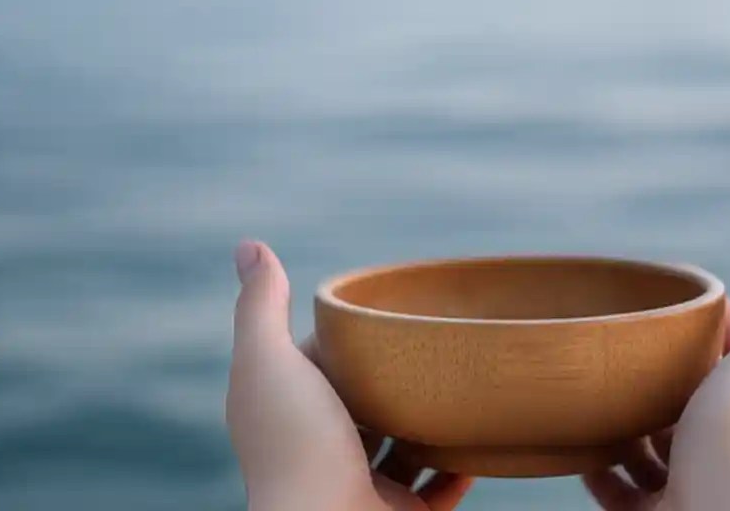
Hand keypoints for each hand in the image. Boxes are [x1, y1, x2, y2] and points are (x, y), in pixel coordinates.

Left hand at [226, 240, 472, 510]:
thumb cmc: (294, 446)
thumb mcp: (269, 361)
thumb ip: (262, 304)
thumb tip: (249, 244)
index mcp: (288, 414)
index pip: (320, 363)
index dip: (346, 335)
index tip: (386, 306)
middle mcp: (322, 452)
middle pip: (365, 403)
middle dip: (397, 374)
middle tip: (440, 336)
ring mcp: (363, 486)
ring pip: (404, 445)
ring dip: (433, 417)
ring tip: (468, 379)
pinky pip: (442, 486)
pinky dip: (462, 462)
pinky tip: (480, 433)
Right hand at [583, 243, 729, 510]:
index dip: (711, 319)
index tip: (665, 298)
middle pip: (700, 395)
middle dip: (663, 369)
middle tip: (620, 339)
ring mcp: (705, 483)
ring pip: (662, 443)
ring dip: (630, 418)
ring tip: (595, 385)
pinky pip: (625, 486)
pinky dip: (603, 465)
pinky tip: (583, 442)